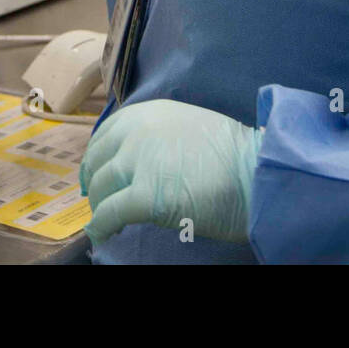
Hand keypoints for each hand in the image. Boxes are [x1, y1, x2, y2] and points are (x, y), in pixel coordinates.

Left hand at [79, 100, 261, 245]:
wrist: (255, 172)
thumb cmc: (233, 154)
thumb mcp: (188, 126)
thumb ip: (159, 136)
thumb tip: (140, 158)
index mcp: (149, 112)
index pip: (107, 132)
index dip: (98, 155)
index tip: (98, 170)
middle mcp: (137, 131)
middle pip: (98, 158)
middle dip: (93, 180)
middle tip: (95, 197)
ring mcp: (139, 162)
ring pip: (101, 187)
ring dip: (99, 205)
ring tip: (104, 219)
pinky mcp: (144, 196)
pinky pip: (110, 213)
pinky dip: (102, 226)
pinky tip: (103, 234)